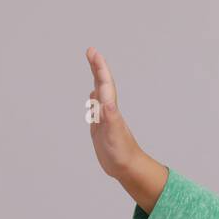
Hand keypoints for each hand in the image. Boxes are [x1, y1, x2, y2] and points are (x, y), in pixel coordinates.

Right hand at [85, 47, 144, 178]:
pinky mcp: (101, 127)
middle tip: (91, 51)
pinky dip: (94, 98)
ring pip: (100, 93)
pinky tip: (93, 96)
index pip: (105, 84)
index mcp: (111, 109)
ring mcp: (105, 117)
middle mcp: (108, 110)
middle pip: (103, 83)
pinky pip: (96, 108)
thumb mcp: (114, 135)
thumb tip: (105, 99)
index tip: (93, 52)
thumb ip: (110, 117)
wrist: (127, 168)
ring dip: (96, 78)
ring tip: (93, 65)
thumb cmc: (122, 154)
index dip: (99, 67)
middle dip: (97, 67)